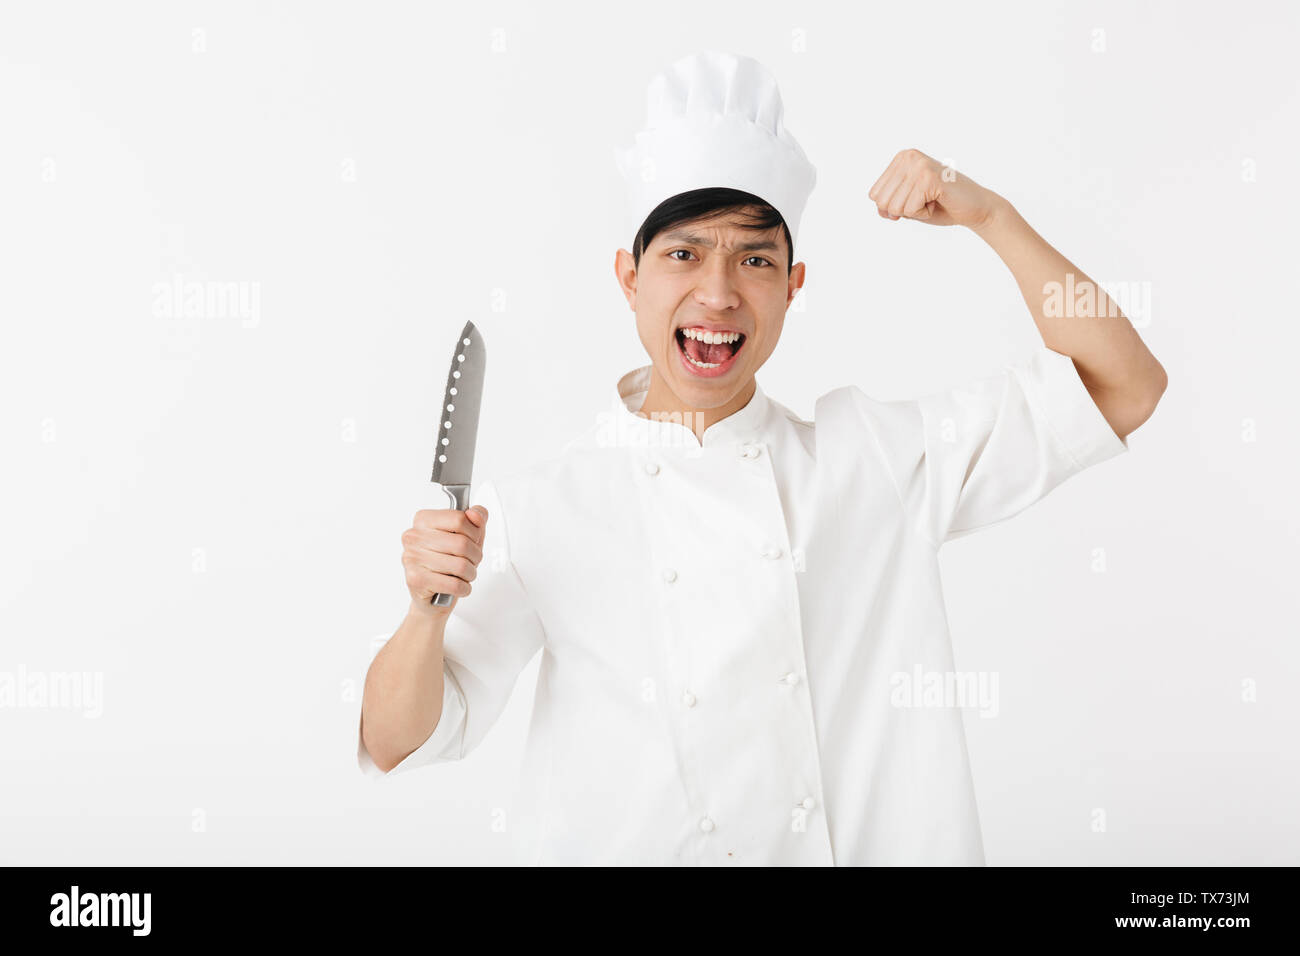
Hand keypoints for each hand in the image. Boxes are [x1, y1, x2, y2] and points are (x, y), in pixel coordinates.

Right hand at [401, 505, 487, 613]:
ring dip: (470, 574)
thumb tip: (475, 514)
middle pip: (462, 543)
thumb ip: (476, 519)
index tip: (472, 540)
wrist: (431, 596)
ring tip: (464, 574)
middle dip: (475, 556)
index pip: (459, 519)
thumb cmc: (449, 561)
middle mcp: (413, 537)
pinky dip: (464, 588)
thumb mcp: (467, 535)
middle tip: (471, 561)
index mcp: (423, 520)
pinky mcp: (416, 580)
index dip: (474, 533)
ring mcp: (412, 558)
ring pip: (460, 565)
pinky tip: (458, 586)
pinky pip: (454, 584)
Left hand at [867, 148, 1002, 229]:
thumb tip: (880, 208)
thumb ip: (889, 204)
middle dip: (903, 211)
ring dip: (915, 212)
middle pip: (882, 201)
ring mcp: (918, 165)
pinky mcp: (928, 177)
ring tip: (933, 200)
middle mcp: (908, 157)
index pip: (874, 195)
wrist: (976, 208)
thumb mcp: (908, 204)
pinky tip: (939, 201)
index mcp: (901, 159)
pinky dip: (924, 213)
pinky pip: (910, 210)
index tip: (916, 199)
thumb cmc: (942, 206)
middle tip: (925, 201)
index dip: (893, 208)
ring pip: (894, 207)